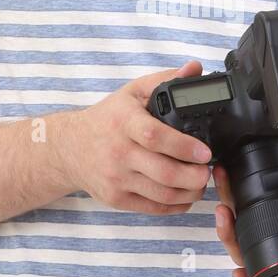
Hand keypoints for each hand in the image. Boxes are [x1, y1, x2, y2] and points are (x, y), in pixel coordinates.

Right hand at [63, 60, 212, 213]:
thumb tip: (194, 68)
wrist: (69, 148)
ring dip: (190, 192)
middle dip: (194, 176)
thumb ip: (164, 79)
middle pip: (163, 172)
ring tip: (201, 182)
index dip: (184, 147)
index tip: (205, 151)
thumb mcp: (132, 93)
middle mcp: (118, 153)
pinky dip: (177, 205)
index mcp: (124, 122)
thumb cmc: (107, 119)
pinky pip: (153, 208)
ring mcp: (116, 179)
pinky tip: (185, 194)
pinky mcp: (117, 199)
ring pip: (162, 194)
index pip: (154, 136)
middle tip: (208, 170)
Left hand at [213, 136, 277, 276]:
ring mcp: (269, 214)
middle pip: (247, 247)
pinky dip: (229, 191)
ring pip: (239, 225)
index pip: (275, 262)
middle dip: (230, 234)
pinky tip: (223, 176)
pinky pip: (239, 203)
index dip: (254, 272)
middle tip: (223, 210)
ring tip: (222, 183)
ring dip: (225, 209)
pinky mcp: (261, 196)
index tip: (239, 272)